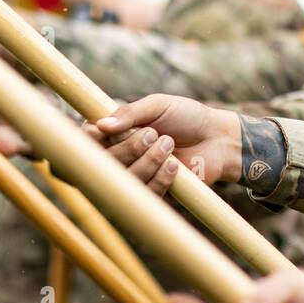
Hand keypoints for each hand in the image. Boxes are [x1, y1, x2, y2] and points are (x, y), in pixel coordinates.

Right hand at [85, 94, 240, 191]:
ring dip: (148, 161)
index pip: (85, 143)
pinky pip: (145, 196)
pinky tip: (175, 166)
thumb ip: (131, 113)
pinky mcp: (154, 196)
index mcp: (114, 135)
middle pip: (104, 164)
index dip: (90, 141)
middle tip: (153, 133)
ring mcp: (135, 179)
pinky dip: (160, 179)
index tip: (103, 133)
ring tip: (169, 145)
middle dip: (129, 147)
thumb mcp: (159, 105)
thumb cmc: (187, 117)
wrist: (218, 137)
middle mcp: (119, 159)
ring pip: (124, 181)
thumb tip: (100, 125)